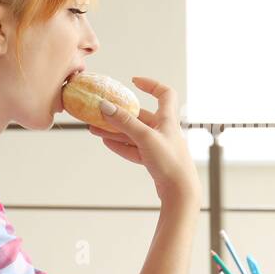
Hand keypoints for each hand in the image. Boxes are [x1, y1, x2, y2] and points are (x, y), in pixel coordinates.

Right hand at [89, 76, 199, 206]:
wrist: (180, 191)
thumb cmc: (170, 162)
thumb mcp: (145, 138)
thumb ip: (125, 122)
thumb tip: (105, 106)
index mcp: (168, 120)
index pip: (165, 94)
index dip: (151, 85)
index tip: (134, 82)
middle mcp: (164, 130)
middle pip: (140, 117)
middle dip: (120, 114)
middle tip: (100, 111)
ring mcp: (158, 146)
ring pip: (133, 134)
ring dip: (115, 130)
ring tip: (94, 129)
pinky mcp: (154, 161)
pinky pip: (134, 149)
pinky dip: (121, 145)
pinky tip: (106, 142)